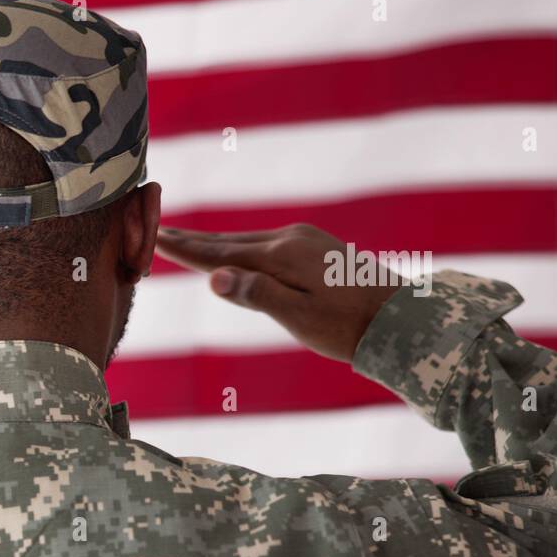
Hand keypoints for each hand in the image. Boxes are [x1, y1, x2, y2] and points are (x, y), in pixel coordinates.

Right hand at [154, 223, 399, 361]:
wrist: (402, 318)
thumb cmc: (347, 326)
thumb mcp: (299, 318)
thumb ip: (256, 294)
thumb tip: (213, 278)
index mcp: (280, 256)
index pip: (218, 254)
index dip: (183, 249)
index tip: (154, 237)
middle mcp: (290, 238)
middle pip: (228, 241)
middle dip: (192, 239)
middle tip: (159, 230)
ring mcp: (306, 239)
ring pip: (247, 241)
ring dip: (215, 242)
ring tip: (188, 240)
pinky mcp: (318, 246)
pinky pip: (266, 243)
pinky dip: (241, 247)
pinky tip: (238, 252)